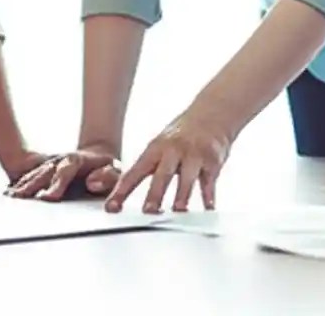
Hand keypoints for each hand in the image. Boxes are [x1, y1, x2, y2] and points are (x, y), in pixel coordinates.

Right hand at [6, 146, 121, 201]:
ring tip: (11, 198)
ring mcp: (50, 164)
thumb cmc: (108, 169)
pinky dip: (20, 185)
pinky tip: (10, 194)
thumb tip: (92, 184)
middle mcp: (60, 160)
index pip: (66, 170)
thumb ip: (107, 178)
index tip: (49, 197)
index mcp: (78, 160)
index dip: (57, 183)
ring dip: (22, 186)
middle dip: (32, 185)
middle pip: (44, 171)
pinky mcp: (44, 171)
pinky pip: (30, 177)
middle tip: (21, 198)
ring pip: (34, 174)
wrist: (98, 155)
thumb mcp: (115, 172)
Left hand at [106, 110, 231, 213]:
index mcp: (155, 149)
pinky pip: (209, 180)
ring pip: (187, 177)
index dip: (122, 191)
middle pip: (162, 175)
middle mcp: (173, 151)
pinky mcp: (212, 160)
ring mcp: (193, 155)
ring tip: (178, 210)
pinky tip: (208, 207)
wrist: (211, 114)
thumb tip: (123, 190)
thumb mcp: (159, 145)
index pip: (134, 173)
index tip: (112, 207)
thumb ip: (147, 167)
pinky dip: (209, 195)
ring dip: (182, 194)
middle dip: (154, 194)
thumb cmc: (180, 136)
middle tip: (147, 211)